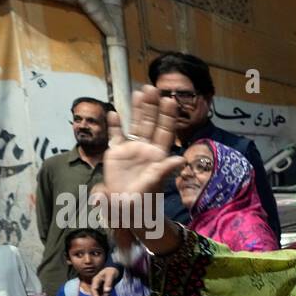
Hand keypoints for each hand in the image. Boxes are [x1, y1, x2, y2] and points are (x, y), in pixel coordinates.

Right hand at [94, 266, 120, 295]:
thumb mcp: (110, 275)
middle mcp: (96, 285)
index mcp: (96, 280)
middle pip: (96, 294)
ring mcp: (100, 287)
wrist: (115, 269)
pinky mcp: (104, 289)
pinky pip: (104, 295)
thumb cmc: (112, 271)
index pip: (93, 289)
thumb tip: (107, 291)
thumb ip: (108, 283)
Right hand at [101, 86, 185, 227]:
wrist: (127, 208)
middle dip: (152, 106)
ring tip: (139, 92)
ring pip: (135, 124)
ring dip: (137, 109)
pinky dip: (114, 125)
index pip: (165, 131)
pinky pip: (116, 135)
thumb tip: (181, 159)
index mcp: (159, 155)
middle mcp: (146, 148)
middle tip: (153, 88)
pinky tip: (114, 113)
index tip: (170, 99)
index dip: (168, 116)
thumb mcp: (155, 183)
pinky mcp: (116, 153)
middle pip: (151, 123)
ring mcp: (131, 149)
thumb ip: (165, 169)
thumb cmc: (144, 199)